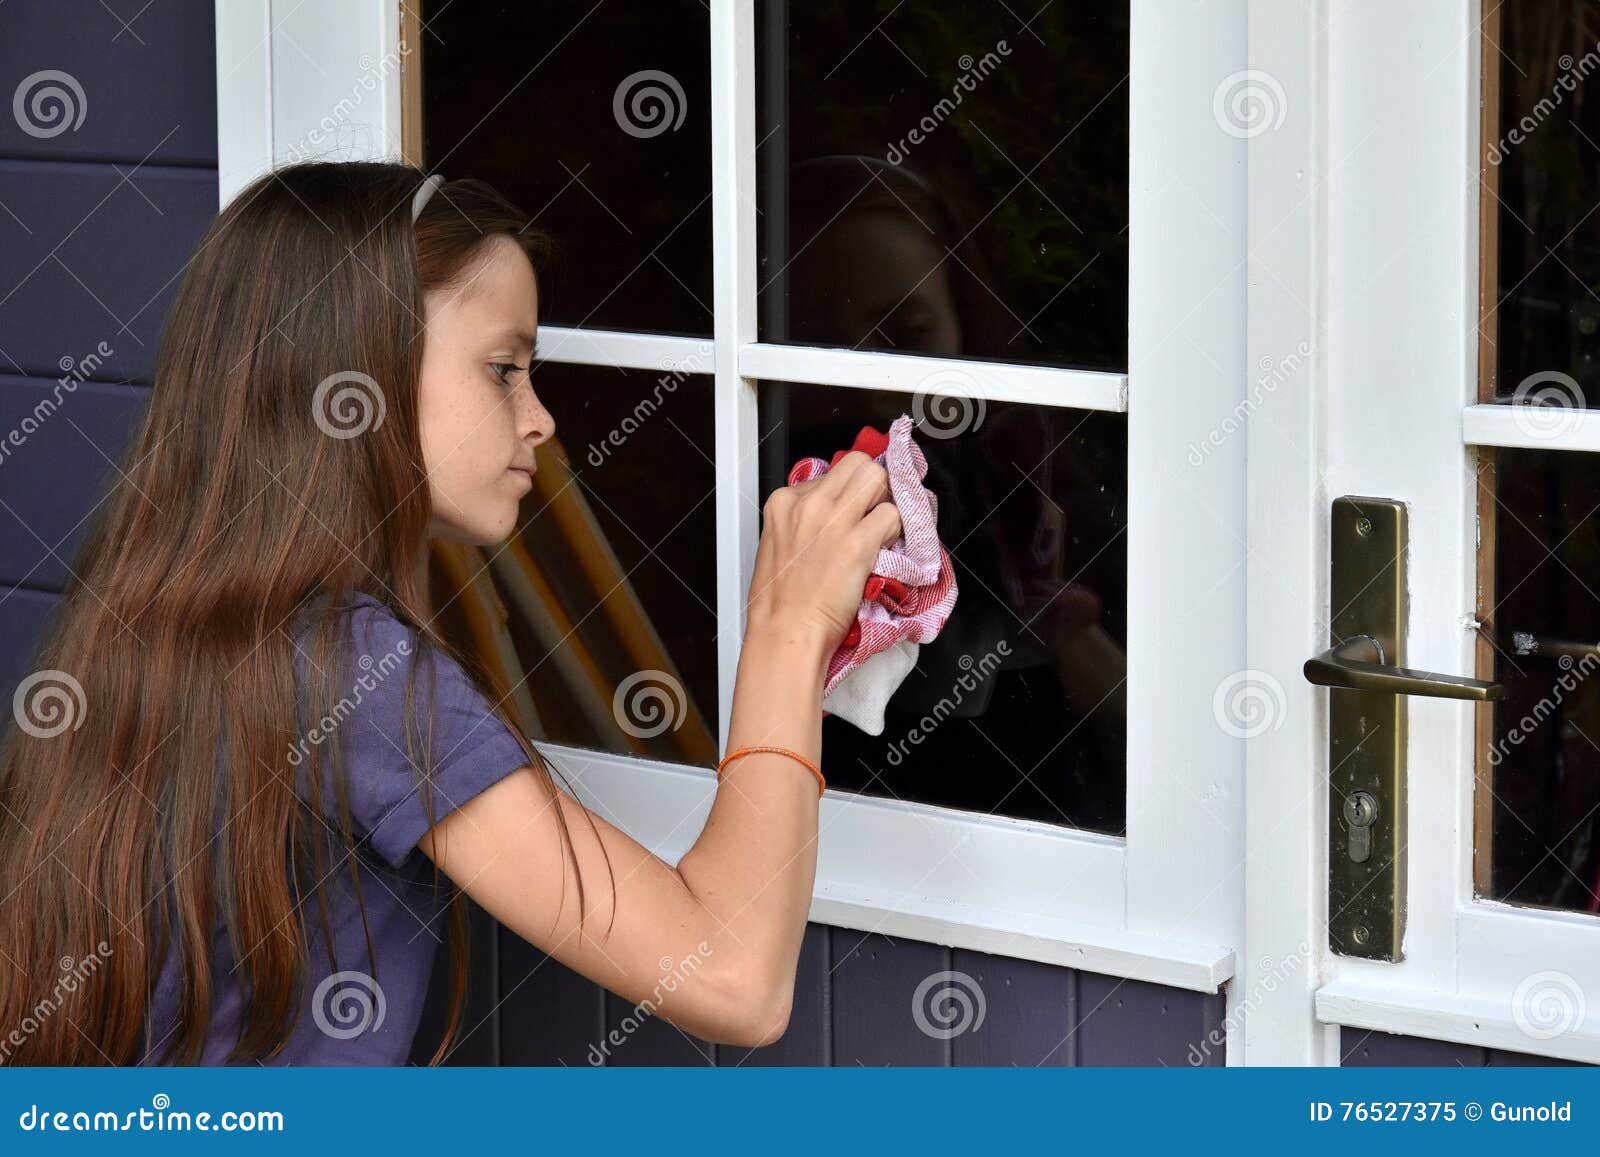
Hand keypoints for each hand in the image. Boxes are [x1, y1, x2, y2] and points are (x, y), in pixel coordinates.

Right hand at [745, 451, 902, 667]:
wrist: (786, 632)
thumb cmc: (780, 600)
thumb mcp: (778, 544)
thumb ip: (804, 519)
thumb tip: (836, 509)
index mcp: (784, 501)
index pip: (833, 472)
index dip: (850, 491)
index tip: (855, 509)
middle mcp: (809, 503)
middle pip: (860, 465)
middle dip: (873, 486)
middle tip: (874, 512)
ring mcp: (833, 520)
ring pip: (880, 479)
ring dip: (888, 503)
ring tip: (881, 530)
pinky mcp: (857, 542)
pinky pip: (893, 515)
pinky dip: (897, 530)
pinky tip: (885, 548)